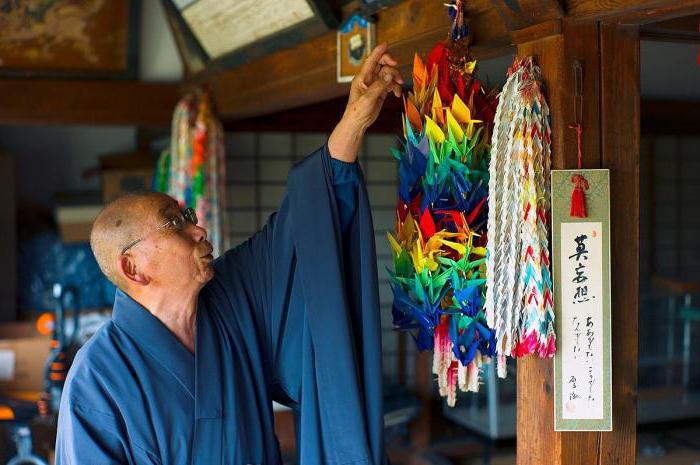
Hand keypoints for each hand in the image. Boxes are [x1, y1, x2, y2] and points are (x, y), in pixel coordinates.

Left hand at [328, 43, 403, 161]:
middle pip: (382, 65)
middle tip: (397, 71)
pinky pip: (390, 84)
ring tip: (399, 86)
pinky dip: (395, 87)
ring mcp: (374, 85)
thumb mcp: (368, 98)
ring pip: (388, 75)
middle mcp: (368, 79)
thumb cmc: (357, 111)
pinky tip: (397, 94)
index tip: (386, 44)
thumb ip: (379, 85)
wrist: (357, 123)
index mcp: (362, 77)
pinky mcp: (380, 92)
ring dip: (395, 78)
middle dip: (391, 67)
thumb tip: (389, 75)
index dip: (378, 51)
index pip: (371, 60)